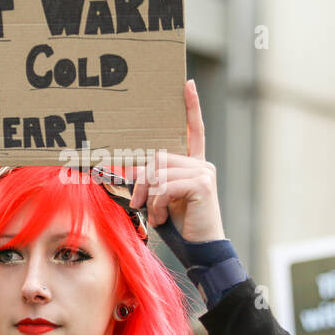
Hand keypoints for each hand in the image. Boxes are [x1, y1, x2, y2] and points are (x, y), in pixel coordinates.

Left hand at [129, 79, 224, 242]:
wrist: (202, 250)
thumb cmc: (181, 227)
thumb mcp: (161, 200)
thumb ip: (151, 182)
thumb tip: (130, 171)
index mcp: (194, 165)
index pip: (193, 130)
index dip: (191, 106)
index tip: (187, 83)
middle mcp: (202, 164)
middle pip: (159, 157)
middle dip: (141, 181)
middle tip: (137, 203)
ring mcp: (204, 172)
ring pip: (159, 172)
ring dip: (149, 197)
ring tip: (156, 214)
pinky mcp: (202, 184)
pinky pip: (165, 186)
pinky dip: (158, 204)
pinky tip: (164, 217)